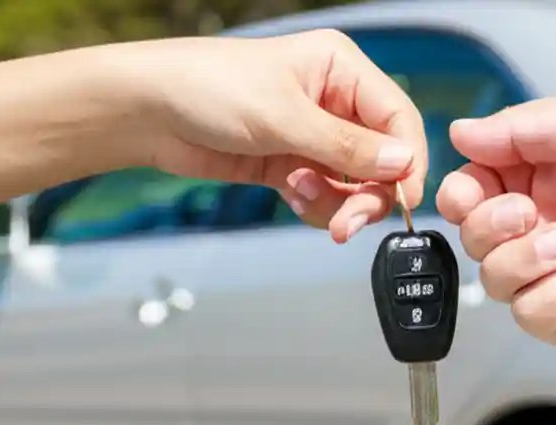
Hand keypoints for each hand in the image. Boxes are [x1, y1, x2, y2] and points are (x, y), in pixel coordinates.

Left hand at [117, 30, 426, 243]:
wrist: (148, 113)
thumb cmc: (208, 88)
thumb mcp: (284, 118)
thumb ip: (347, 147)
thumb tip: (404, 163)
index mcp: (342, 69)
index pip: (399, 119)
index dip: (407, 162)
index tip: (404, 200)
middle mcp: (334, 101)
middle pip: (381, 160)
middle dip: (368, 194)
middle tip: (348, 223)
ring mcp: (312, 136)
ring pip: (354, 185)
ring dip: (336, 203)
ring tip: (299, 195)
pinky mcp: (291, 164)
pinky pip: (325, 196)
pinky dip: (314, 205)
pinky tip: (288, 195)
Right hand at [436, 91, 555, 354]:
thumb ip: (516, 129)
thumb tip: (460, 133)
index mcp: (551, 173)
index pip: (476, 189)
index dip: (463, 193)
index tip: (472, 192)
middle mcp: (553, 222)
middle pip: (477, 238)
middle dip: (491, 227)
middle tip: (530, 214)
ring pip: (496, 282)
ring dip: (523, 261)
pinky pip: (533, 317)